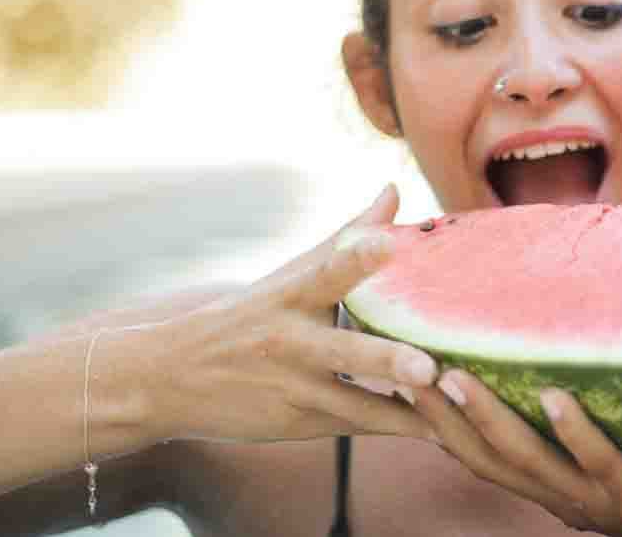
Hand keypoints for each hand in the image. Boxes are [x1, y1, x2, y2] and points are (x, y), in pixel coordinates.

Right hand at [131, 185, 439, 443]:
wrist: (171, 377)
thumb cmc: (250, 315)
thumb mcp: (290, 275)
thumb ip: (349, 237)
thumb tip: (394, 189)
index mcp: (293, 295)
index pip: (328, 270)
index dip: (359, 257)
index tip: (391, 244)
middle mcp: (294, 342)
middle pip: (348, 351)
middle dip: (389, 360)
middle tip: (429, 368)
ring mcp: (296, 388)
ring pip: (356, 403)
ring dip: (404, 413)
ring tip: (450, 419)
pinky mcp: (299, 424)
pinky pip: (356, 425)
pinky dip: (395, 429)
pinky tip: (439, 431)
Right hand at [411, 368, 621, 536]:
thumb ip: (588, 428)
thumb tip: (556, 367)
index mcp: (556, 490)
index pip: (483, 457)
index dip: (440, 425)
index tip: (405, 382)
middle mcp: (565, 498)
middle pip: (489, 458)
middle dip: (445, 417)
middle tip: (408, 369)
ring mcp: (598, 498)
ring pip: (530, 460)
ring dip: (490, 418)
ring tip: (456, 375)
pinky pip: (598, 459)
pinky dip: (573, 427)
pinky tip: (553, 393)